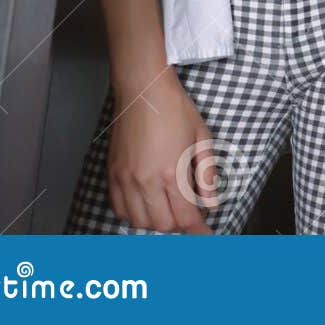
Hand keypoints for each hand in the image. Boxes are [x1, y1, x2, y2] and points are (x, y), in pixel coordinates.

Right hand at [105, 70, 216, 233]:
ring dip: (157, 221)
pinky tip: (146, 204)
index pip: (186, 217)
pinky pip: (119, 209)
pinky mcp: (113, 173)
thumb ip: (207, 174)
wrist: (144, 90)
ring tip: (169, 207)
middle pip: (163, 224)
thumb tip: (211, 202)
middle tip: (190, 212)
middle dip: (180, 224)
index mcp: (172, 173)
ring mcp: (126, 179)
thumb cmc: (175, 109)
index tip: (206, 235)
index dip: (199, 230)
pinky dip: (133, 214)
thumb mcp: (202, 138)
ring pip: (140, 221)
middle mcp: (146, 181)